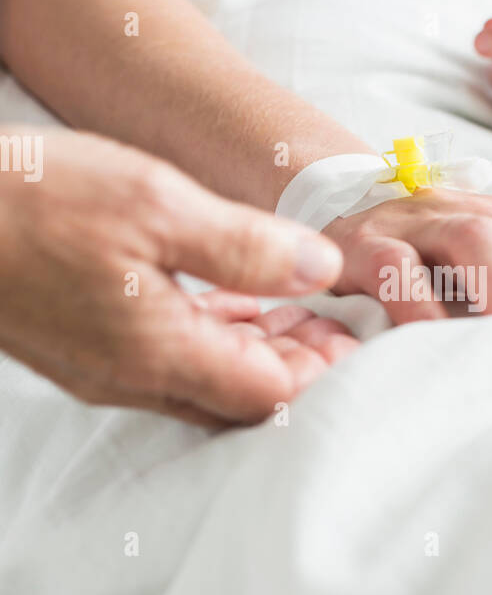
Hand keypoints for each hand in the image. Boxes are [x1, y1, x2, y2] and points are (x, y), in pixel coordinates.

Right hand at [0, 130, 355, 424]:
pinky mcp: (79, 346)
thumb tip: (320, 270)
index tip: (355, 333)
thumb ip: (244, 247)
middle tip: (338, 324)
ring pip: (203, 380)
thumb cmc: (33, 198)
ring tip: (299, 308)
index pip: (270, 392)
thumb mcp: (154, 204)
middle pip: (240, 395)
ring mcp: (101, 366)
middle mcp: (132, 377)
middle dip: (297, 365)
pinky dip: (210, 337)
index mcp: (160, 352)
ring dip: (257, 351)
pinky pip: (164, 360)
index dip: (323, 370)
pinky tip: (226, 300)